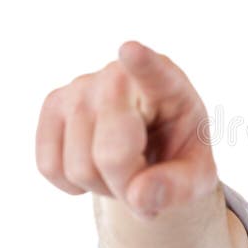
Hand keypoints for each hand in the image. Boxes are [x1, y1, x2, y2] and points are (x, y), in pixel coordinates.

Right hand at [35, 41, 216, 218]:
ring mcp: (81, 86)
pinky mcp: (53, 104)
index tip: (131, 51)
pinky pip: (50, 166)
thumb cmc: (178, 157)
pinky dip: (72, 184)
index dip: (141, 64)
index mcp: (169, 85)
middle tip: (144, 179)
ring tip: (123, 168)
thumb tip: (140, 197)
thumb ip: (178, 188)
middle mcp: (120, 76)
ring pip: (78, 167)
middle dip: (126, 184)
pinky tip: (95, 167)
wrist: (150, 151)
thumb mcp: (197, 177)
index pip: (154, 72)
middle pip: (111, 154)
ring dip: (101, 186)